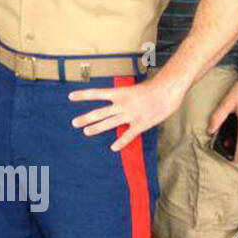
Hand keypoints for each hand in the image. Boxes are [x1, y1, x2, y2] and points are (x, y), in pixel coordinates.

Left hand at [68, 75, 183, 152]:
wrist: (167, 91)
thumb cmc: (151, 89)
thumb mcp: (132, 90)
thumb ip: (122, 98)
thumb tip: (113, 104)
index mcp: (119, 93)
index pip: (96, 93)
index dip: (83, 95)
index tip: (70, 96)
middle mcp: (122, 104)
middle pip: (99, 112)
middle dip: (86, 118)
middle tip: (74, 123)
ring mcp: (131, 115)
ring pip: (109, 123)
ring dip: (97, 128)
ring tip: (86, 132)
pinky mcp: (141, 124)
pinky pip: (128, 135)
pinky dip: (120, 142)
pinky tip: (113, 148)